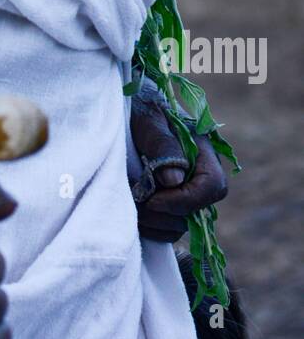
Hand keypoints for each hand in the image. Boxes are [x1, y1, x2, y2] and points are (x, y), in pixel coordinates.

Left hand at [131, 98, 227, 242]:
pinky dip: (151, 228)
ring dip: (154, 221)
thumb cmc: (140, 108)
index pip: (211, 186)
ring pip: (181, 224)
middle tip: (136, 202)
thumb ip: (162, 146)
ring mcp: (185, 192)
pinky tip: (133, 214)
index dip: (184, 200)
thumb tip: (173, 180)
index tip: (153, 199)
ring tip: (131, 203)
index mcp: (202, 152)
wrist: (126, 109)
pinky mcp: (169, 204)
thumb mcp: (149, 120)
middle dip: (164, 213)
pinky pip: (169, 230)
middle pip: (196, 211)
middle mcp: (198, 175)